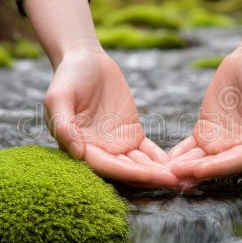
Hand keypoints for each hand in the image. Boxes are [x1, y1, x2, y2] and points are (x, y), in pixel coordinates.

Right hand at [46, 48, 179, 187]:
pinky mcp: (131, 135)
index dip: (128, 173)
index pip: (105, 166)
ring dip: (160, 172)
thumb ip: (63, 125)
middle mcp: (98, 152)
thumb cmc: (67, 77)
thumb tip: (77, 152)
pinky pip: (148, 151)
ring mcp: (116, 145)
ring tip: (183, 177)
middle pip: (127, 170)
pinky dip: (162, 159)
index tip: (149, 176)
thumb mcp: (58, 97)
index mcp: (79, 148)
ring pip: (140, 164)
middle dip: (151, 178)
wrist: (85, 60)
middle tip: (176, 182)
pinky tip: (180, 165)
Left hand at [169, 48, 241, 185]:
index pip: (236, 162)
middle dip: (195, 172)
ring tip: (166, 173)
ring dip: (184, 167)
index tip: (198, 170)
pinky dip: (179, 153)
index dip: (217, 168)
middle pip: (215, 165)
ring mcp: (220, 141)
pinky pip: (190, 146)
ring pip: (200, 159)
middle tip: (174, 177)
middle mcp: (238, 148)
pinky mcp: (205, 131)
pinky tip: (166, 160)